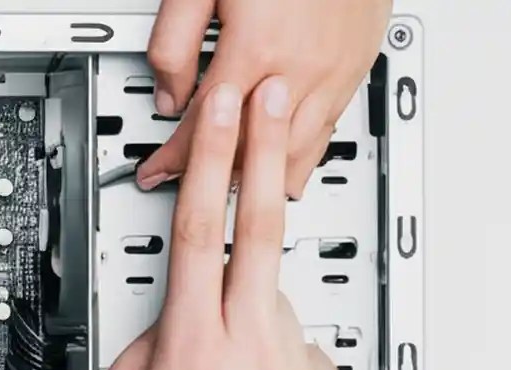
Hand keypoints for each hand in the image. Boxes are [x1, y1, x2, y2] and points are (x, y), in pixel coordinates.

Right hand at [77, 78, 350, 369]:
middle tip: (268, 107)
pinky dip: (273, 368)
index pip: (197, 235)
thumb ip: (128, 354)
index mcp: (187, 355)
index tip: (221, 120)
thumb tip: (156, 326)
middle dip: (264, 156)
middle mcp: (248, 359)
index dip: (209, 164)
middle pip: (262, 233)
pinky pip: (299, 360)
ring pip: (273, 307)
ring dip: (247, 318)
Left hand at [137, 0, 391, 196]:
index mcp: (254, 48)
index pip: (202, 125)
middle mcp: (297, 69)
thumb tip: (167, 94)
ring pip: (292, 152)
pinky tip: (287, 170)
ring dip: (256, 177)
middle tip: (183, 185)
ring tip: (228, 187)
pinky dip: (301, 158)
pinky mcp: (357, 67)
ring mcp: (333, 71)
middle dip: (211, 175)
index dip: (172, 156)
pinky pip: (327, 132)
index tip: (153, 170)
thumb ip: (175, 42)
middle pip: (247, 150)